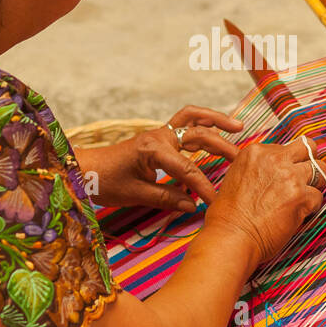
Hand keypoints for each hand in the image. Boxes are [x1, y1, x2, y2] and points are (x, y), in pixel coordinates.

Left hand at [74, 106, 242, 211]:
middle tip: (241, 159)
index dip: (204, 187)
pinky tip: (218, 128)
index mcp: (153, 149)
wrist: (84, 169)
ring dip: (216, 121)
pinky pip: (185, 123)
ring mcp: (159, 134)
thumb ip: (167, 199)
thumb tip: (194, 206)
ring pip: (193, 120)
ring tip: (238, 127)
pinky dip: (203, 122)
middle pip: (197, 135)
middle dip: (221, 146)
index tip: (217, 202)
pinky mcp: (159, 137)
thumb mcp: (135, 195)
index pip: (187, 169)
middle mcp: (159, 136)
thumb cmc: (106, 182)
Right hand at [206, 136, 325, 274]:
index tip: (287, 174)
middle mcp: (274, 159)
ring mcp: (290, 176)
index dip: (289, 162)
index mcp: (256, 151)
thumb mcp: (236, 177)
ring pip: (320, 169)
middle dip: (309, 161)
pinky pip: (318, 196)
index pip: (286, 147)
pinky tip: (299, 214)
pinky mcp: (301, 196)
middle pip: (308, 147)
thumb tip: (273, 171)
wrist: (231, 236)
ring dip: (315, 183)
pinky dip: (312, 206)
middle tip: (305, 178)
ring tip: (304, 197)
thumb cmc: (228, 215)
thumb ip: (258, 168)